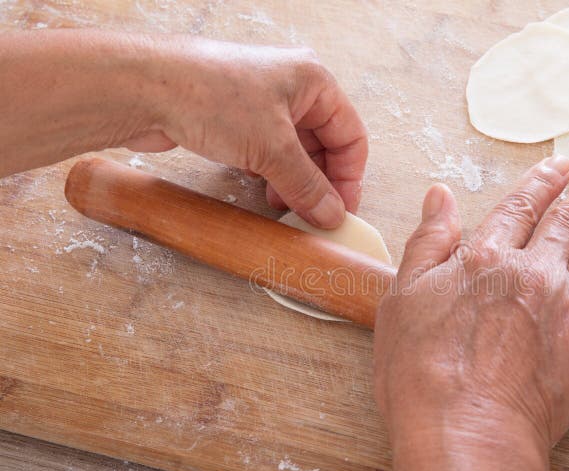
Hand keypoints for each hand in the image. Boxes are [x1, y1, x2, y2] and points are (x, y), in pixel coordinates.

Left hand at [0, 31, 366, 228]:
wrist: (143, 88)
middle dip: (319, 182)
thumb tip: (331, 215)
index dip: (349, 176)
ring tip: (286, 210)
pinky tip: (264, 195)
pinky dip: (270, 176)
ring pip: (292, 151)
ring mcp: (260, 102)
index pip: (350, 134)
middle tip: (315, 217)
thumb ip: (307, 186)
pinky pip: (265, 152)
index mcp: (312, 81)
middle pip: (322, 144)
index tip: (342, 211)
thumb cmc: (211, 96)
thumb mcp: (272, 148)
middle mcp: (290, 88)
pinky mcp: (233, 119)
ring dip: (294, 183)